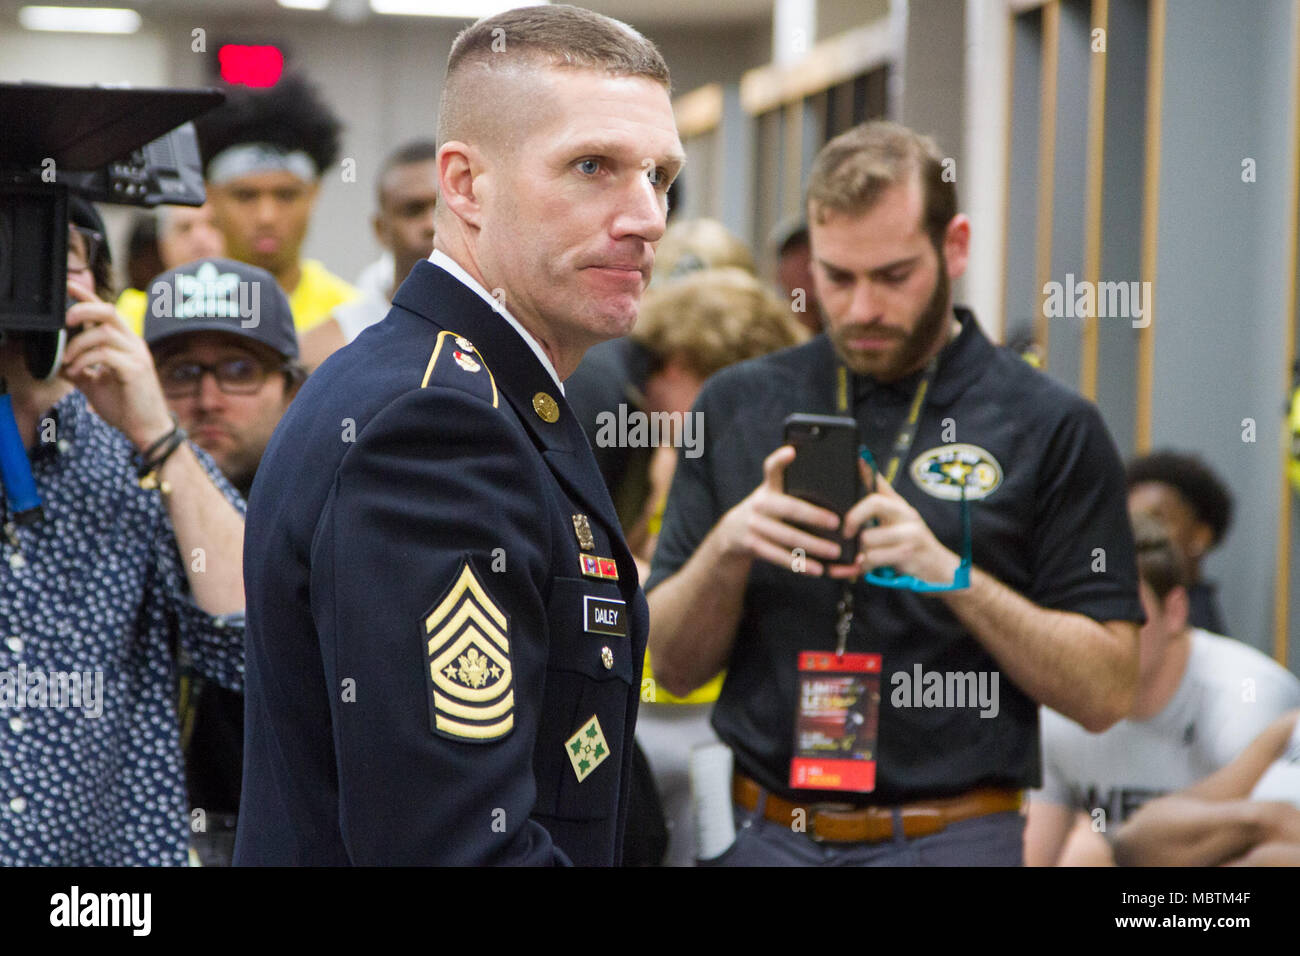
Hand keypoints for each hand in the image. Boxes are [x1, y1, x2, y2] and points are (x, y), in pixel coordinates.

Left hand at [60, 282, 173, 450]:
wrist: (146, 428)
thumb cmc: (126, 406)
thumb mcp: (96, 384)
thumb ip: (80, 370)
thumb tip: (58, 363)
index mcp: (126, 344)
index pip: (107, 311)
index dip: (88, 296)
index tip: (69, 286)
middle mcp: (133, 344)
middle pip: (108, 311)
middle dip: (82, 311)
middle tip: (65, 323)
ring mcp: (136, 355)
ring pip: (103, 333)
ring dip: (77, 346)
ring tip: (68, 362)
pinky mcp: (135, 369)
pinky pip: (104, 354)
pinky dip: (85, 361)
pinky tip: (77, 372)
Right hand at [716, 445, 847, 575]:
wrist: (733, 531)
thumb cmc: (769, 509)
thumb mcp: (774, 493)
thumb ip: (795, 488)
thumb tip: (840, 488)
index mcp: (769, 486)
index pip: (771, 467)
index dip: (780, 459)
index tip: (792, 452)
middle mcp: (759, 503)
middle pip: (789, 508)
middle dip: (815, 516)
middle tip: (838, 524)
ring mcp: (754, 524)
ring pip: (787, 536)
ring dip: (812, 546)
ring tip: (834, 552)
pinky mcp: (752, 544)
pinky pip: (778, 556)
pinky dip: (799, 564)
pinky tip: (817, 569)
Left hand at [839, 462, 960, 585]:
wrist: (940, 570)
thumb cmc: (913, 548)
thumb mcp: (899, 526)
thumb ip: (880, 513)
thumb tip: (856, 500)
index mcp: (900, 507)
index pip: (882, 484)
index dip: (868, 471)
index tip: (858, 458)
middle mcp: (906, 514)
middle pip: (874, 502)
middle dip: (853, 518)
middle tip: (847, 532)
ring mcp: (909, 532)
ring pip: (868, 537)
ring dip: (861, 553)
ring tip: (864, 558)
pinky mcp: (908, 552)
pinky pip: (873, 558)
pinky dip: (865, 566)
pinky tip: (867, 567)